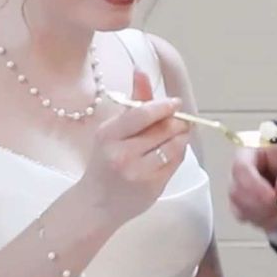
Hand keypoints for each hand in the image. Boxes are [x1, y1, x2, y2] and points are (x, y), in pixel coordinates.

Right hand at [78, 70, 190, 225]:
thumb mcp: (112, 131)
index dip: (163, 106)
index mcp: (108, 134)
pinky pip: (175, 163)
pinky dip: (178, 154)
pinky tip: (171, 152)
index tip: (175, 103)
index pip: (142, 114)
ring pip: (173, 146)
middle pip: (162, 129)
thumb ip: (132, 103)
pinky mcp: (152, 187)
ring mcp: (137, 172)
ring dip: (180, 138)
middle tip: (179, 121)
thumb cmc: (105, 162)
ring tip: (176, 136)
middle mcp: (121, 154)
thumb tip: (141, 72)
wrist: (96, 204)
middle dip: (176, 123)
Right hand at [229, 141, 276, 232]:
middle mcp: (239, 174)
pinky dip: (268, 222)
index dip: (256, 187)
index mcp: (248, 152)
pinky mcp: (247, 209)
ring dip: (267, 215)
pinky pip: (250, 220)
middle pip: (237, 193)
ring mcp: (241, 193)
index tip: (276, 198)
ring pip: (241, 210)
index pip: (240, 169)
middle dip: (263, 205)